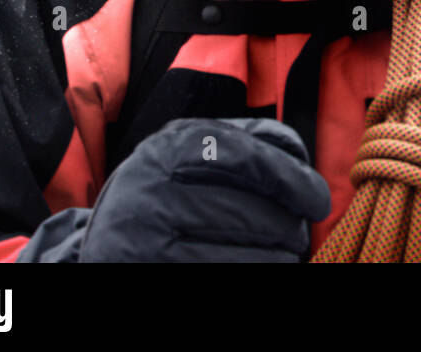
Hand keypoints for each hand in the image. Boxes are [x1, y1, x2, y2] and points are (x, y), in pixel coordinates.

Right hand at [17, 117, 330, 261]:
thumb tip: (304, 168)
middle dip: (288, 230)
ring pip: (245, 255)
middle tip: (295, 238)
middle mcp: (153, 189)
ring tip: (280, 256)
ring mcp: (145, 238)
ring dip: (276, 259)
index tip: (318, 202)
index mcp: (170, 148)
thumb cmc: (166, 197)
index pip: (248, 157)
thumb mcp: (191, 156)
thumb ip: (245, 146)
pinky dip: (252, 270)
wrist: (101, 245)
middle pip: (253, 213)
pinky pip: (223, 274)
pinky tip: (261, 266)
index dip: (292, 180)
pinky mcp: (147, 269)